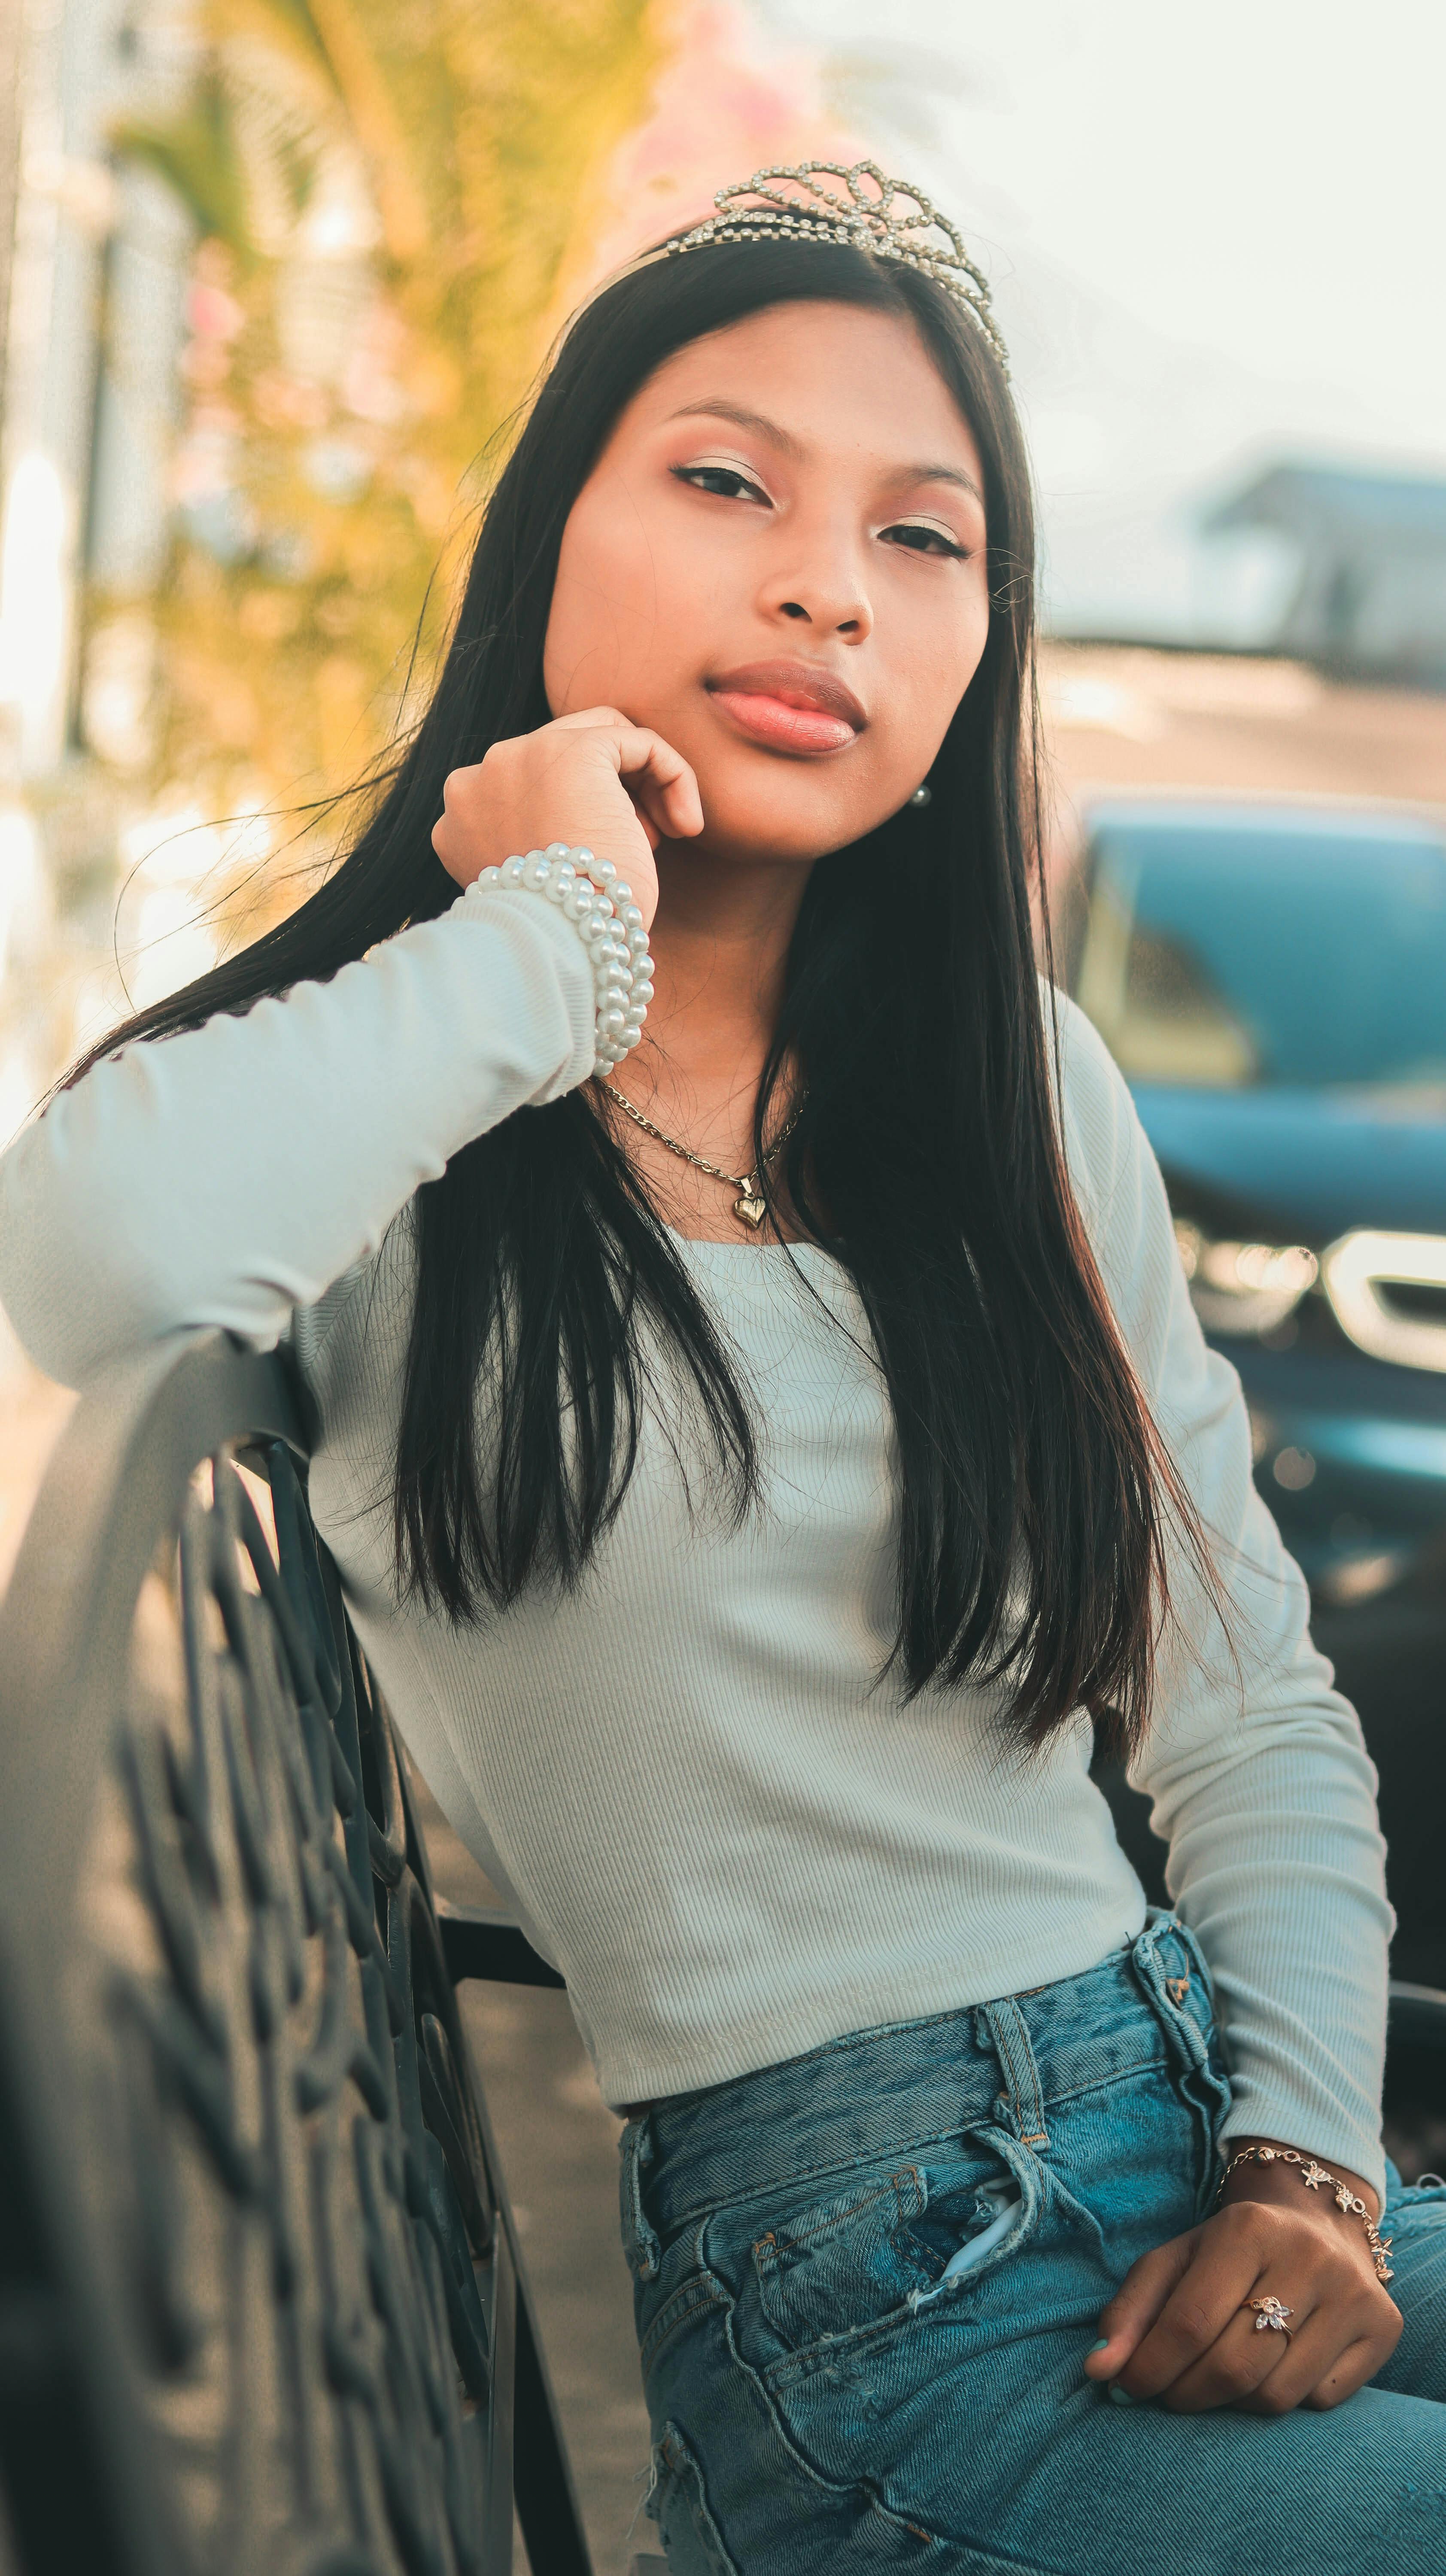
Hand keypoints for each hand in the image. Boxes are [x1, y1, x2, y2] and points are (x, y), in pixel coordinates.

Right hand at [431, 706, 702, 930]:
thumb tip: (587, 821)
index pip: (529, 786)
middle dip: (611, 793)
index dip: (579, 814)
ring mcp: (520, 757)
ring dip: (640, 787)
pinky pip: (641, 743)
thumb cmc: (561, 938)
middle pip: (562, 752)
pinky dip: (673, 777)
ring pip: (602, 737)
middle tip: (641, 842)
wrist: (561, 945)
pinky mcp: (574, 751)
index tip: (608, 862)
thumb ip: (539, 844)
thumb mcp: (537, 888)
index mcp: (462, 820)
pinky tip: (686, 826)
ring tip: (659, 839)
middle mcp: (479, 779)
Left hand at [1083, 2139, 1400, 2414]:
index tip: (1125, 2389)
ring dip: (1232, 2403)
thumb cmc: (1229, 2250)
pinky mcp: (1382, 2328)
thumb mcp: (1174, 2261)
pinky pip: (1319, 2400)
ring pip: (1276, 2393)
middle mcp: (1308, 2257)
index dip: (1150, 2369)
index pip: (1189, 2322)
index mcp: (1247, 2229)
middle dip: (1185, 2394)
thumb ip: (1130, 2312)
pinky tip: (1272, 2367)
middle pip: (1232, 2365)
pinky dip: (1284, 2399)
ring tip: (1216, 2380)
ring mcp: (1352, 2294)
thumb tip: (1098, 2369)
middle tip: (1166, 2395)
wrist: (1317, 2221)